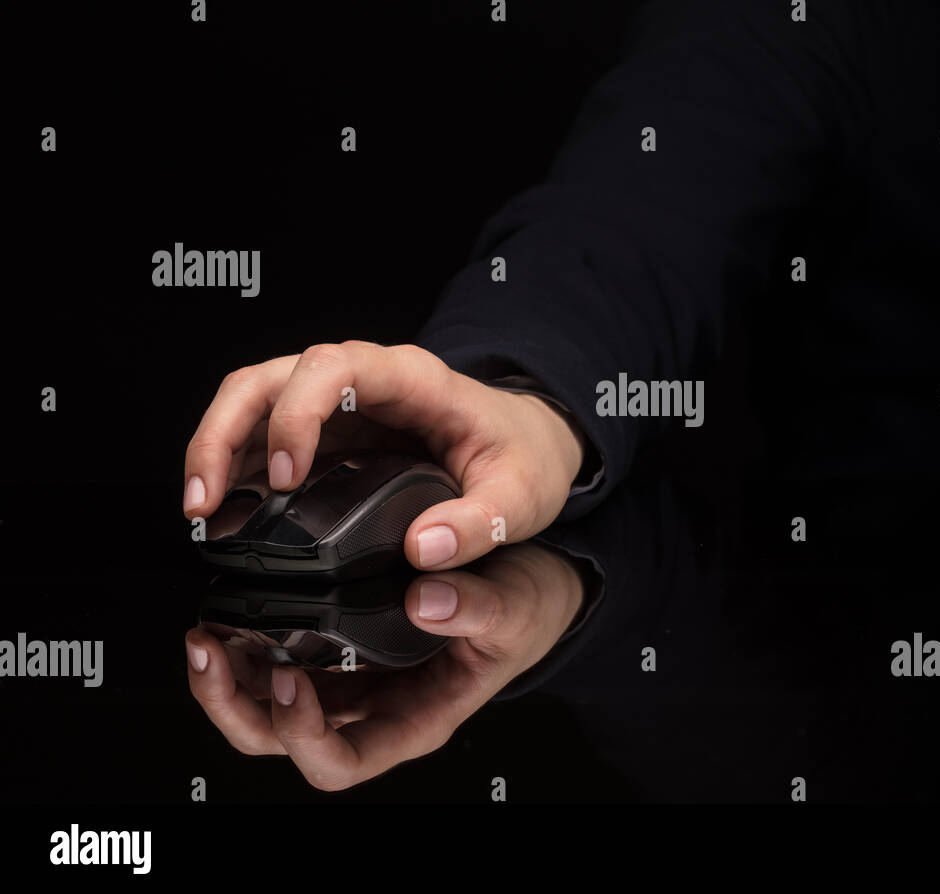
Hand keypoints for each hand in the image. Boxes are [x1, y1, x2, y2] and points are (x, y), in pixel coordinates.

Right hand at [182, 341, 584, 569]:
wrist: (530, 446)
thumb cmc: (525, 458)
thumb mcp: (521, 496)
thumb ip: (480, 523)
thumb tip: (424, 550)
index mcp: (411, 380)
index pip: (333, 366)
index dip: (297, 413)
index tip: (288, 475)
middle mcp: (365, 383)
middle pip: (270, 378)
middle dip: (225, 431)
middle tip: (206, 499)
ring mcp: (341, 408)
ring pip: (254, 401)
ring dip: (216, 448)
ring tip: (200, 512)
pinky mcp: (329, 438)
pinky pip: (266, 439)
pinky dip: (236, 471)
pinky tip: (223, 515)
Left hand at [185, 542, 585, 790]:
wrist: (531, 574)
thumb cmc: (528, 609)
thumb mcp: (516, 608)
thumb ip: (475, 609)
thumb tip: (425, 598)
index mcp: (413, 718)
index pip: (340, 763)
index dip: (302, 736)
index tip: (292, 681)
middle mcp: (373, 706)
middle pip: (281, 740)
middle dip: (234, 705)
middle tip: (212, 651)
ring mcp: (351, 675)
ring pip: (267, 702)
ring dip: (227, 675)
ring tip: (208, 631)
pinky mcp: (341, 637)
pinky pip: (279, 653)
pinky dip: (248, 638)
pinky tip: (235, 604)